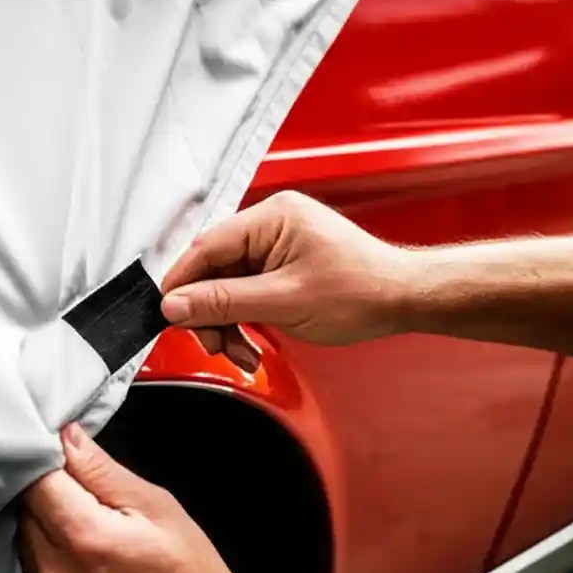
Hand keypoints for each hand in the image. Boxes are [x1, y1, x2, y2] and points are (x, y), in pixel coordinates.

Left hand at [19, 424, 269, 572]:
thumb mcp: (155, 506)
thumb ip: (101, 469)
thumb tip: (68, 438)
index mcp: (84, 537)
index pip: (36, 477)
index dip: (52, 459)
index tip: (69, 457)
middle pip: (25, 507)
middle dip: (52, 493)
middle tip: (92, 499)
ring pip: (25, 538)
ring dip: (48, 526)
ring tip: (93, 533)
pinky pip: (31, 571)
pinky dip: (49, 558)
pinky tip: (86, 561)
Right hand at [160, 191, 415, 370]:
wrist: (403, 300)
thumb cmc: (362, 290)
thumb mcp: (284, 301)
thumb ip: (225, 302)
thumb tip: (177, 304)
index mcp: (271, 218)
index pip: (206, 248)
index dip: (182, 284)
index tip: (168, 314)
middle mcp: (271, 226)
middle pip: (213, 271)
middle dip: (211, 314)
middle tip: (215, 346)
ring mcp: (276, 246)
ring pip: (227, 288)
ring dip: (228, 325)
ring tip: (242, 354)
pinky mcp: (282, 268)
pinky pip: (247, 294)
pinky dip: (245, 322)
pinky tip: (252, 345)